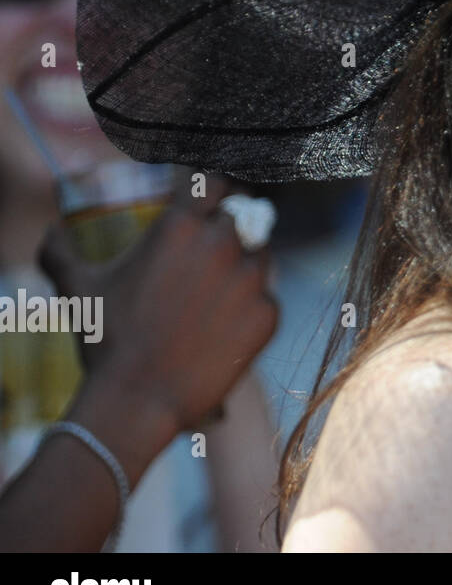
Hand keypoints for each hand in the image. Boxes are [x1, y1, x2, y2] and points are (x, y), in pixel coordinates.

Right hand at [36, 173, 278, 432]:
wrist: (137, 401)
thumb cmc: (105, 340)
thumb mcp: (78, 288)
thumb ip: (61, 252)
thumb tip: (49, 231)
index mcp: (181, 226)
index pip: (214, 183)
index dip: (213, 192)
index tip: (210, 204)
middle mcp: (223, 244)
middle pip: (244, 217)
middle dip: (230, 229)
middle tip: (213, 254)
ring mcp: (252, 279)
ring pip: (261, 256)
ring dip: (244, 266)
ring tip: (216, 295)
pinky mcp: (268, 313)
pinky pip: (267, 299)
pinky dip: (251, 309)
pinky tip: (224, 329)